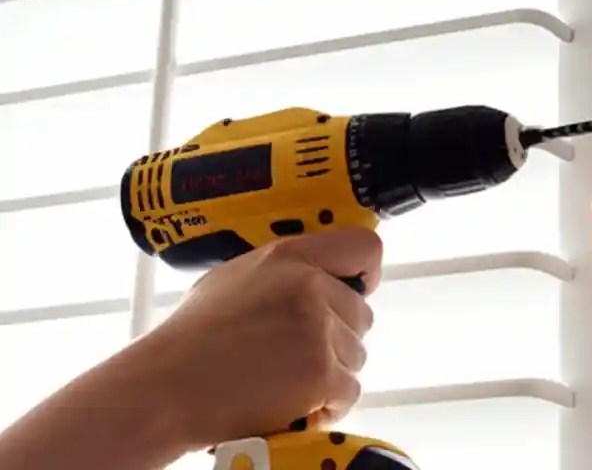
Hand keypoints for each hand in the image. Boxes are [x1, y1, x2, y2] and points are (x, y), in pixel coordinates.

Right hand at [136, 228, 381, 449]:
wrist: (164, 390)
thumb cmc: (190, 342)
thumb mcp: (233, 279)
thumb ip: (283, 273)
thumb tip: (318, 277)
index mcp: (288, 257)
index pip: (363, 245)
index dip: (366, 273)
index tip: (357, 289)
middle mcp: (308, 287)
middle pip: (362, 314)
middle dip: (338, 337)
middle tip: (297, 353)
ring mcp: (317, 329)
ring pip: (357, 355)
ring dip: (331, 372)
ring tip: (286, 379)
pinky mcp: (321, 372)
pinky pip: (349, 390)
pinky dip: (327, 405)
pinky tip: (295, 403)